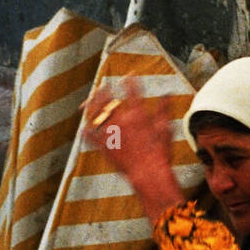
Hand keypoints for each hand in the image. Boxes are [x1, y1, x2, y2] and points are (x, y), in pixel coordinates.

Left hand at [82, 77, 184, 221]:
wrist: (148, 174)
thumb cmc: (159, 153)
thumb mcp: (165, 128)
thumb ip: (163, 109)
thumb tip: (167, 95)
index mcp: (137, 114)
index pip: (132, 90)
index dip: (130, 80)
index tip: (129, 75)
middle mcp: (121, 120)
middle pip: (108, 99)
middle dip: (104, 90)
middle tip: (102, 86)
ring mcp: (110, 133)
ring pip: (96, 115)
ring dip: (91, 105)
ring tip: (88, 101)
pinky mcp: (104, 148)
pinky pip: (91, 138)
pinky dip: (86, 132)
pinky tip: (83, 128)